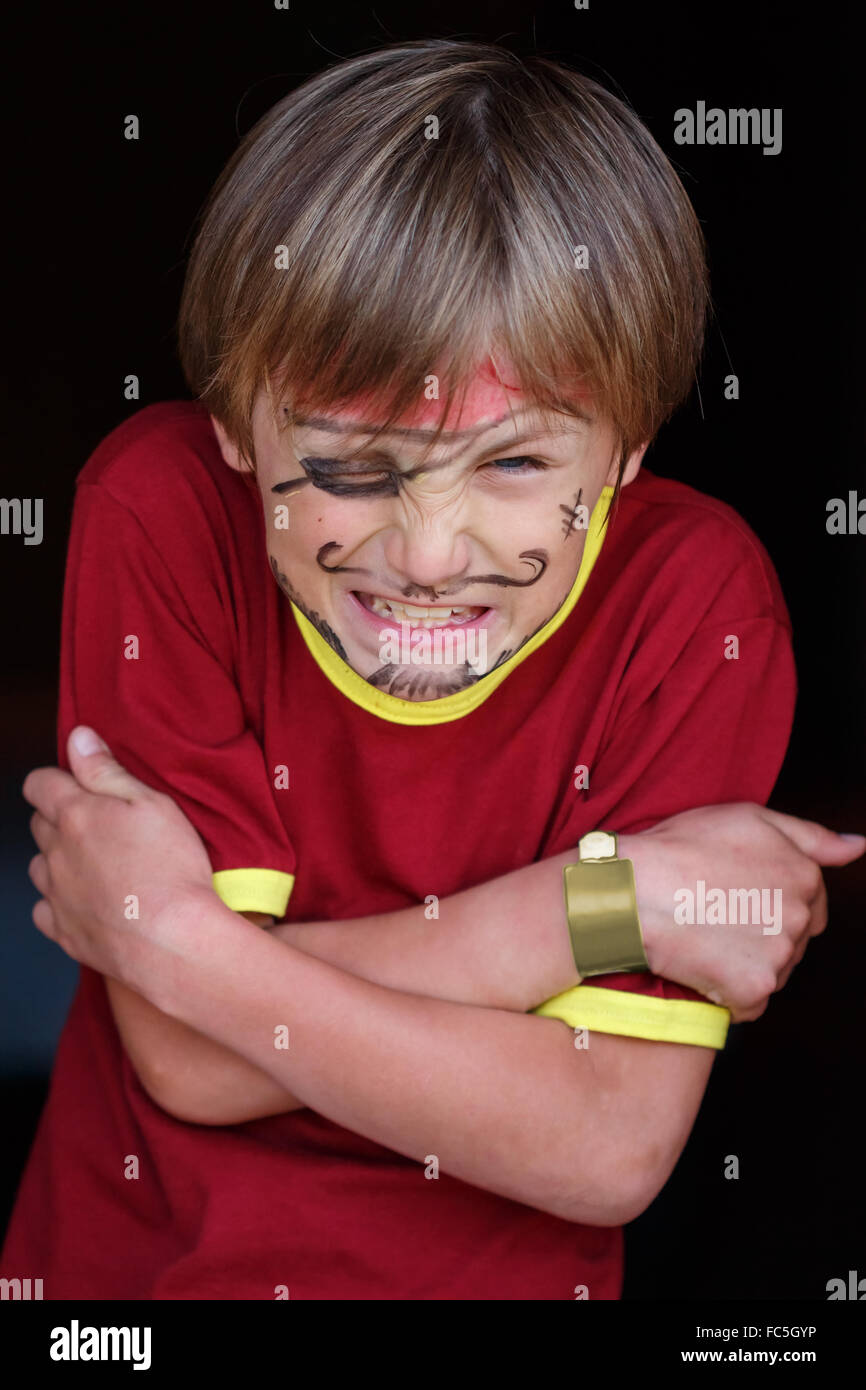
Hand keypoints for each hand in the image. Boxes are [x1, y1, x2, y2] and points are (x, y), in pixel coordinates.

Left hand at [23, 726, 216, 991]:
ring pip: (40, 866)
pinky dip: (60, 902)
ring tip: (99, 866)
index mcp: (75, 814)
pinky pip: (46, 909)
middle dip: (62, 818)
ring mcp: (56, 894)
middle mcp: (56, 852)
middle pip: (40, 824)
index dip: (57, 780)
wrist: (172, 940)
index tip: (82, 786)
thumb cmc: (171, 869)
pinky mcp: (64, 931)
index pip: (39, 783)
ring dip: (59, 860)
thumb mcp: (151, 803)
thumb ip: (107, 771)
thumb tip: (78, 739)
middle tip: (104, 826)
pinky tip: (89, 902)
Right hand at [620, 804, 864, 1021]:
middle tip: (716, 915)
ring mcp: (779, 958)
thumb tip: (858, 847)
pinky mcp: (753, 992)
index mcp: (804, 876)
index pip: (812, 905)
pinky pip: (751, 1003)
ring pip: (774, 972)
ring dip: (748, 963)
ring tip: (705, 937)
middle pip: (794, 941)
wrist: (632, 891)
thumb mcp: (748, 817)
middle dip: (763, 932)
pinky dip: (729, 993)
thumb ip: (811, 835)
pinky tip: (701, 964)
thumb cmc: (680, 847)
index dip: (774, 902)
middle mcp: (799, 918)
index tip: (738, 898)